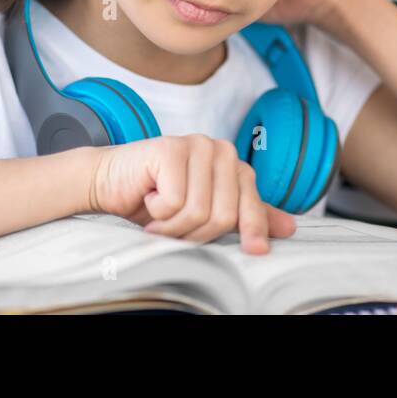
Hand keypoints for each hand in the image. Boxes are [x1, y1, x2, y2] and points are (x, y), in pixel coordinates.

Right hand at [88, 134, 296, 253]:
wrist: (107, 185)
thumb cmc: (155, 200)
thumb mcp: (204, 212)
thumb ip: (244, 214)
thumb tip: (289, 227)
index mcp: (232, 163)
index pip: (252, 203)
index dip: (252, 230)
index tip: (255, 252)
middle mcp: (218, 149)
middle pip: (224, 214)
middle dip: (194, 233)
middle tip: (172, 229)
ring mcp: (195, 145)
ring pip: (200, 211)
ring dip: (173, 226)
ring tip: (158, 218)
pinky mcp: (170, 148)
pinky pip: (176, 202)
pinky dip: (158, 213)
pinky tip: (147, 199)